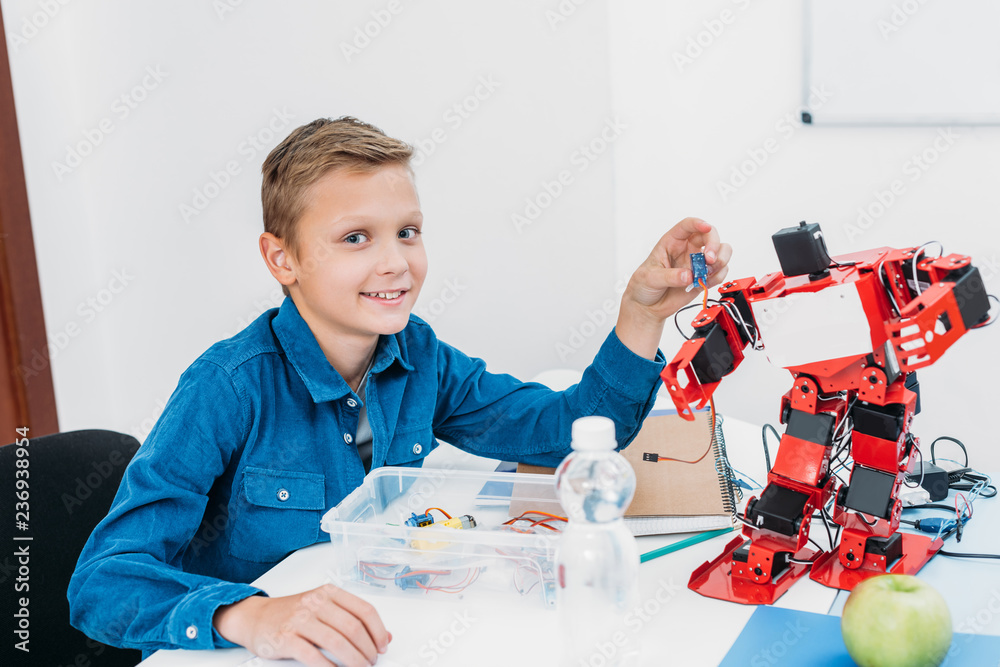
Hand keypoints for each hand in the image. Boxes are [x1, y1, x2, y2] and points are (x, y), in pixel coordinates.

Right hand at [214, 584, 391, 666]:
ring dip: (354, 660)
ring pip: (337, 642)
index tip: (383, 645)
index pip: (364, 609)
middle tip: (371, 661)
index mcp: (329, 593)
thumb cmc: (291, 614)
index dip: (378, 630)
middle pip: (353, 627)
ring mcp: (300, 619)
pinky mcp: (286, 638)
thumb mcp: (323, 608)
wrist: (255, 617)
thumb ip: (351, 618)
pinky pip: (314, 655)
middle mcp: (315, 603)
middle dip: (368, 649)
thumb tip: (383, 636)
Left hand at [616, 218, 731, 358]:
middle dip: (714, 245)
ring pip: (721, 251)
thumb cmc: (643, 286)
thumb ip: (669, 276)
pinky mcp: (704, 278)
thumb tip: (688, 275)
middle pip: (710, 235)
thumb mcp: (649, 278)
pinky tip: (706, 282)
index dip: (698, 223)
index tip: (706, 227)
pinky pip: (720, 272)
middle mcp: (687, 250)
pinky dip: (719, 276)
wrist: (647, 306)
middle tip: (710, 259)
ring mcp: (697, 263)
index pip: (687, 226)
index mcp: (672, 242)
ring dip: (720, 260)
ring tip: (707, 273)